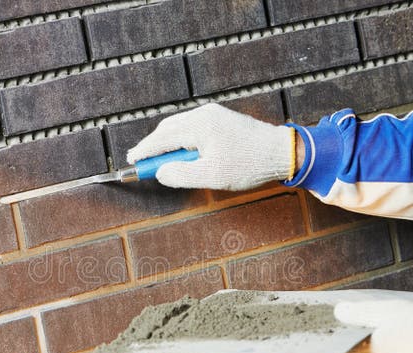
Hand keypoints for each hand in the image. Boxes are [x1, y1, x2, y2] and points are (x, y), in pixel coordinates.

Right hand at [127, 104, 295, 190]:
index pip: (161, 138)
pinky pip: (193, 127)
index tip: (131, 162)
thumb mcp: (211, 176)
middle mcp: (204, 115)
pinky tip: (184, 154)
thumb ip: (181, 175)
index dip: (144, 152)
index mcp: (199, 126)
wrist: (281, 152)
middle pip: (168, 129)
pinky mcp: (222, 119)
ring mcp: (214, 115)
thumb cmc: (248, 165)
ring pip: (180, 127)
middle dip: (153, 146)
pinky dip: (182, 140)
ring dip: (168, 143)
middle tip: (141, 162)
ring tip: (161, 162)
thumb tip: (161, 172)